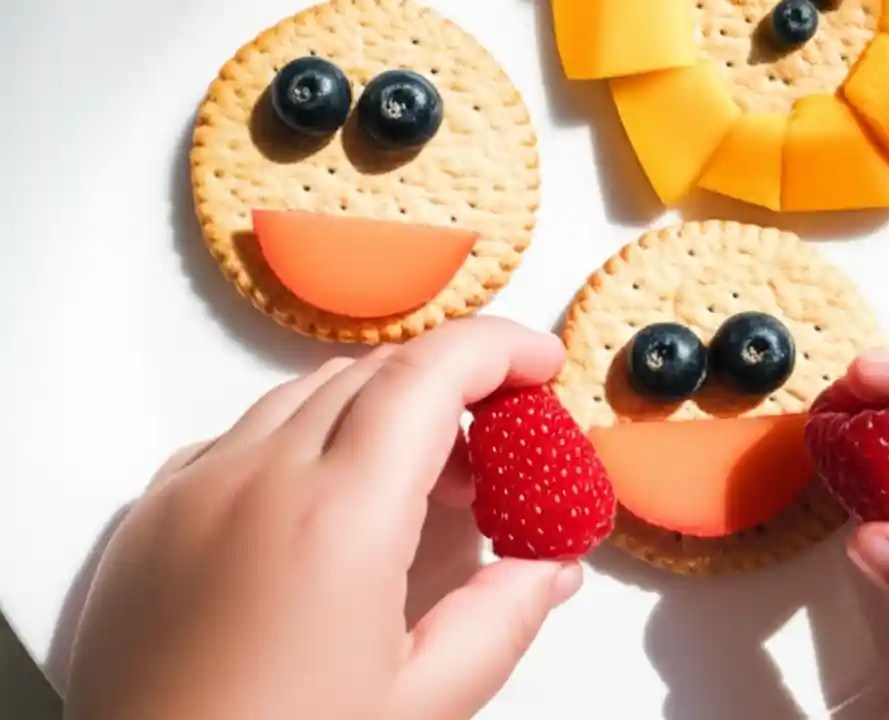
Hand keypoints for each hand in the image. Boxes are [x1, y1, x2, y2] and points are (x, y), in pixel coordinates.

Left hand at [65, 317, 578, 719]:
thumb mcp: (421, 705)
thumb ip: (501, 619)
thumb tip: (552, 567)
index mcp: (338, 520)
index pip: (430, 376)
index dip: (499, 348)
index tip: (543, 363)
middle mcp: (256, 479)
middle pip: (373, 373)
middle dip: (451, 386)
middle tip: (498, 448)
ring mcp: (193, 490)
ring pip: (305, 394)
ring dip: (381, 410)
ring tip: (420, 488)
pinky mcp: (151, 516)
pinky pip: (243, 435)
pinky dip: (306, 437)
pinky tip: (329, 508)